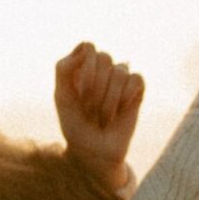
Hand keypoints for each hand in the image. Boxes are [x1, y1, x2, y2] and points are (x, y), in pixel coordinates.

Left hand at [54, 42, 144, 186]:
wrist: (93, 151)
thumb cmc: (75, 123)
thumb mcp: (62, 97)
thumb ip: (64, 68)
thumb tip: (86, 48)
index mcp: (82, 65)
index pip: (89, 47)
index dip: (84, 70)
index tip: (78, 93)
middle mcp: (103, 68)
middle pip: (104, 58)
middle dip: (94, 88)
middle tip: (89, 110)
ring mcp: (121, 78)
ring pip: (120, 71)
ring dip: (108, 100)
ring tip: (102, 118)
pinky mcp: (136, 89)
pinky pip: (136, 80)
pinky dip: (125, 99)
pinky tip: (119, 112)